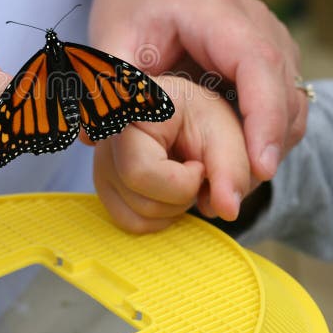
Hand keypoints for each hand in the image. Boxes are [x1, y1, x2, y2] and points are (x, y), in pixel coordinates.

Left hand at [90, 0, 306, 180]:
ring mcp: (275, 44)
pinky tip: (232, 168)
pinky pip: (286, 112)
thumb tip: (92, 136)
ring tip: (225, 190)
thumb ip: (107, 83)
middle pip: (284, 91)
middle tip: (228, 199)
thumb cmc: (137, 9)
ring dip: (267, 152)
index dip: (264, 116)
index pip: (258, 63)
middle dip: (265, 149)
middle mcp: (259, 24)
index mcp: (217, 12)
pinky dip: (266, 144)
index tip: (259, 167)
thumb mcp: (113, 37)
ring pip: (292, 107)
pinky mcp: (278, 67)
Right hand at [93, 75, 248, 232]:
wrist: (185, 110)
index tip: (199, 163)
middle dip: (183, 197)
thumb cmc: (202, 114)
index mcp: (130, 115)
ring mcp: (101, 165)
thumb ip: (231, 171)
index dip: (181, 181)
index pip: (140, 173)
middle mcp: (106, 141)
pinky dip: (159, 218)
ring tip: (182, 175)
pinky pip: (130, 223)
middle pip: (142, 203)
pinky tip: (171, 190)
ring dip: (174, 208)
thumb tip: (228, 212)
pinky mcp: (105, 185)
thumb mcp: (224, 134)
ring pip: (137, 218)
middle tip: (194, 168)